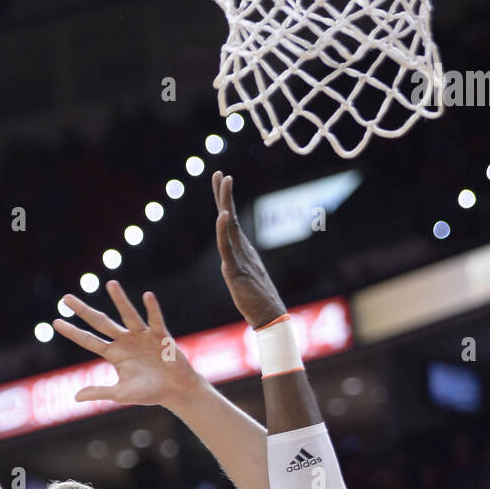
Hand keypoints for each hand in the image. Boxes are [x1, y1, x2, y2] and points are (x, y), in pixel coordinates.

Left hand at [52, 280, 198, 409]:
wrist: (175, 391)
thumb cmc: (149, 392)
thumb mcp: (121, 394)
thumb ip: (99, 392)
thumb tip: (75, 397)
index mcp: (114, 354)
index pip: (89, 340)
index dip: (73, 332)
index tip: (56, 322)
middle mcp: (125, 341)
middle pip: (101, 323)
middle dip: (83, 311)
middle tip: (65, 298)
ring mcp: (142, 336)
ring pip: (128, 315)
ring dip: (120, 300)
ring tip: (111, 284)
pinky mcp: (160, 336)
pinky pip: (155, 320)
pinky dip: (152, 309)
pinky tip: (147, 296)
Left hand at [212, 171, 286, 328]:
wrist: (269, 315)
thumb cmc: (258, 300)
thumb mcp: (244, 278)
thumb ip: (238, 267)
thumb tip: (231, 263)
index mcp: (242, 250)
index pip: (231, 221)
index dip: (225, 201)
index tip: (222, 181)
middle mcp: (242, 249)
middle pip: (230, 217)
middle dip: (224, 194)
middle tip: (220, 174)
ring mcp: (240, 257)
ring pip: (230, 225)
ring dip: (226, 202)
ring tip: (224, 182)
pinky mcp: (235, 269)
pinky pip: (227, 246)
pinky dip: (223, 230)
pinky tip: (222, 215)